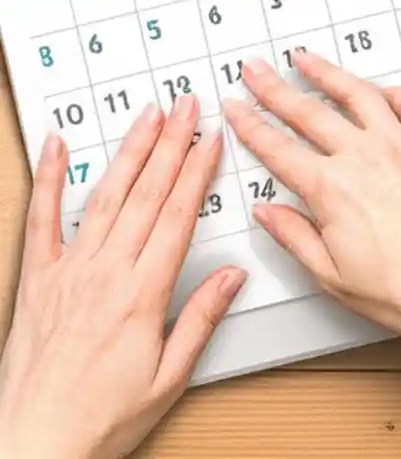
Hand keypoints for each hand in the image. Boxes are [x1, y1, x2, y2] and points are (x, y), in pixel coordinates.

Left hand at [0, 97, 244, 458]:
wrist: (36, 442)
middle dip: (170, 145)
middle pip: (146, 195)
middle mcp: (104, 274)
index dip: (198, 172)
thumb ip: (201, 319)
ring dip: (127, 152)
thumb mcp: (170, 376)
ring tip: (145, 116)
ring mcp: (67, 272)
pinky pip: (41, 220)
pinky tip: (55, 148)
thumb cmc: (101, 417)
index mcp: (142, 294)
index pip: (179, 216)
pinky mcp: (36, 282)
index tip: (212, 139)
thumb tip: (231, 276)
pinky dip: (48, 180)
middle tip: (185, 107)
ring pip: (104, 197)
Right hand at [222, 54, 400, 352]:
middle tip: (255, 70)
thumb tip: (267, 212)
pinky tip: (379, 89)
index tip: (235, 108)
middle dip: (274, 88)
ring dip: (327, 73)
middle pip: (308, 112)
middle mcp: (364, 158)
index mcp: (331, 189)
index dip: (250, 125)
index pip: (277, 148)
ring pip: (358, 94)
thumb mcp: (330, 274)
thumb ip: (294, 235)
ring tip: (307, 59)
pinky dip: (393, 91)